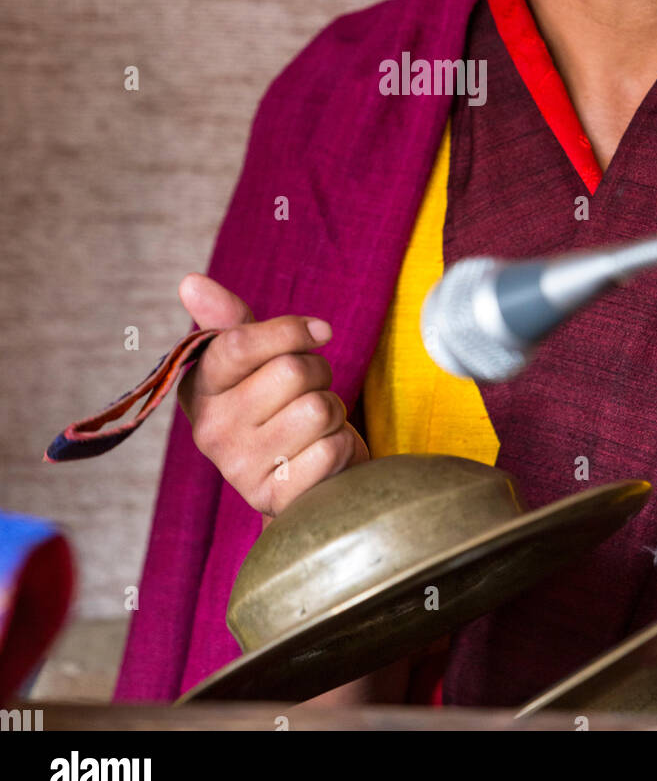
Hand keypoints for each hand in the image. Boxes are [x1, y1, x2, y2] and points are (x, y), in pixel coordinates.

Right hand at [176, 273, 368, 518]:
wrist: (301, 479)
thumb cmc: (280, 406)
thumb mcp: (255, 359)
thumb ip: (228, 319)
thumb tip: (189, 281)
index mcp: (200, 390)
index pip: (238, 343)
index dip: (291, 330)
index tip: (320, 331)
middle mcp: (210, 432)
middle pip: (292, 371)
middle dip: (320, 373)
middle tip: (312, 391)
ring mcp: (240, 470)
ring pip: (318, 409)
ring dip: (334, 411)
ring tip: (316, 426)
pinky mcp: (277, 499)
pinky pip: (333, 450)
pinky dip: (344, 448)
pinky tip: (323, 456)